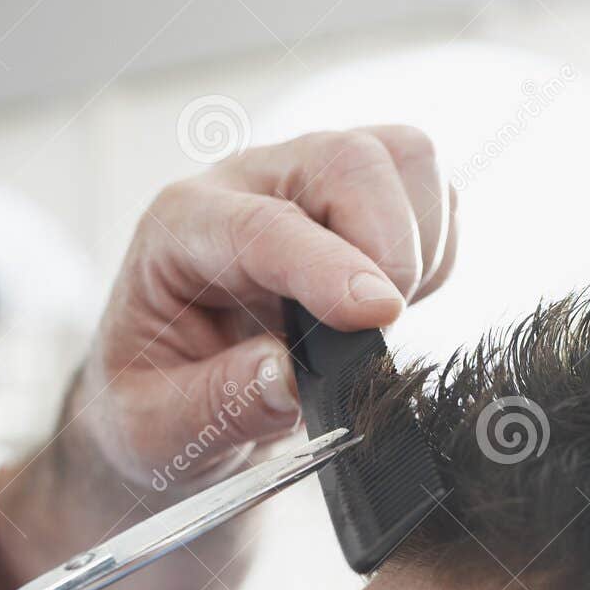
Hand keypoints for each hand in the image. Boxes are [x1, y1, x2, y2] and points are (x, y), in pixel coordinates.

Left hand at [71, 124, 455, 491]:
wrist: (167, 399)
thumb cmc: (153, 406)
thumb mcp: (157, 431)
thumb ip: (218, 405)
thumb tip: (289, 377)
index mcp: (182, 230)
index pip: (264, 225)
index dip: (328, 266)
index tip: (378, 315)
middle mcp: (248, 187)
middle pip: (347, 160)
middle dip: (389, 244)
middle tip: (380, 332)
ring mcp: (308, 185)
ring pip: (403, 159)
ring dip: (420, 244)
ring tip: (382, 320)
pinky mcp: (359, 203)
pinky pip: (432, 197)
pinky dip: (436, 254)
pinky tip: (391, 306)